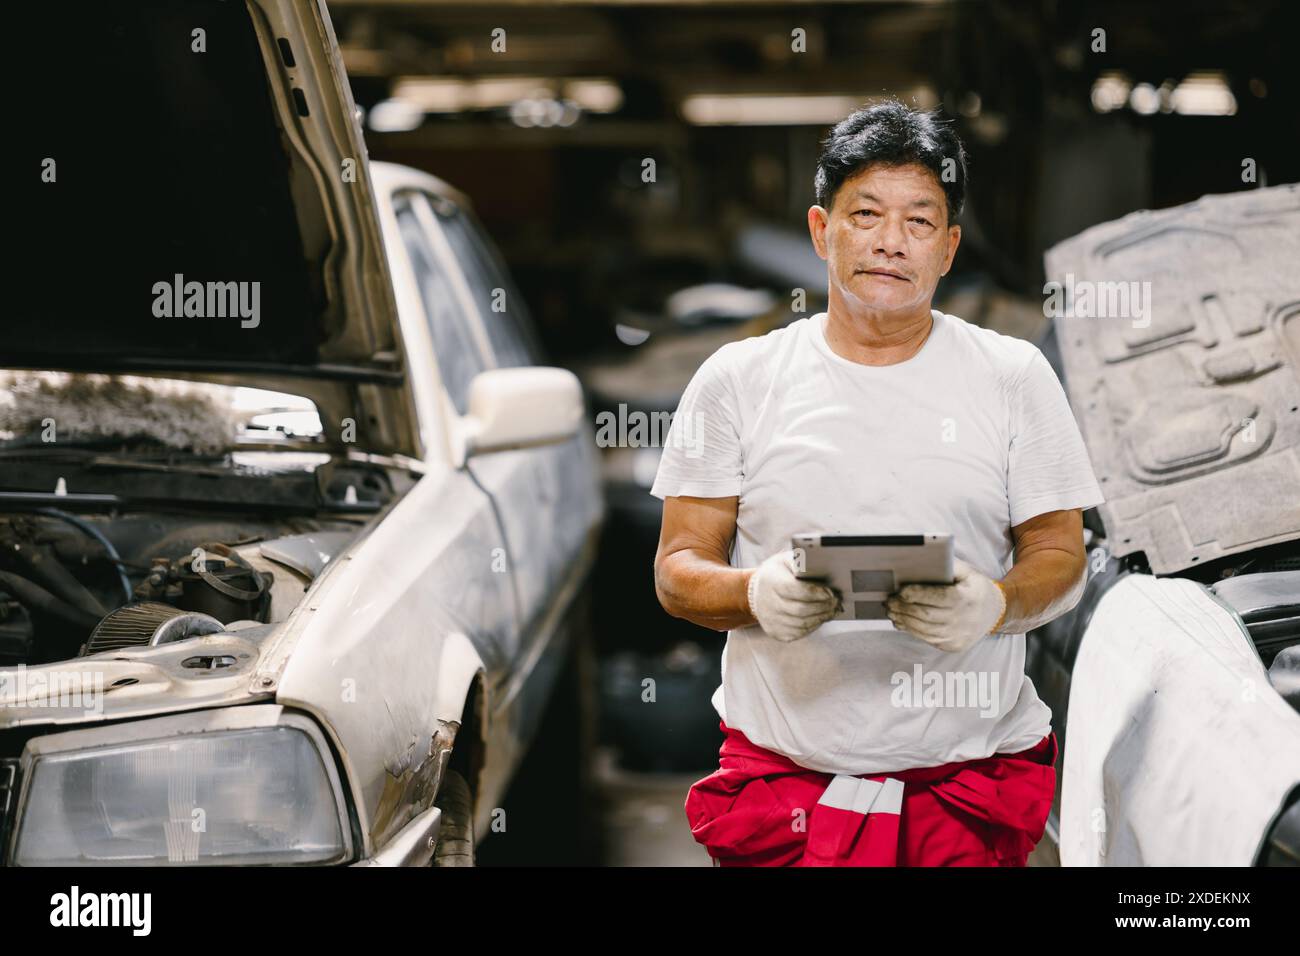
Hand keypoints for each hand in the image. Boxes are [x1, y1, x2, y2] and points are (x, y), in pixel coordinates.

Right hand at [747, 550, 839, 641]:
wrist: (757, 592)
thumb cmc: (778, 573)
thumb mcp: (786, 560)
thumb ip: (802, 562)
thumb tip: (822, 563)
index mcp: (771, 580)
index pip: (795, 590)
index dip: (816, 593)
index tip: (831, 592)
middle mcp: (767, 602)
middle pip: (801, 609)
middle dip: (823, 607)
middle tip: (836, 602)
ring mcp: (770, 619)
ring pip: (802, 624)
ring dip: (821, 618)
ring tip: (832, 610)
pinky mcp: (775, 632)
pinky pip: (798, 633)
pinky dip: (812, 626)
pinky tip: (819, 618)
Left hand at [884, 558, 1006, 652]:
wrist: (994, 613)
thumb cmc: (975, 588)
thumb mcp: (967, 572)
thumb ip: (948, 565)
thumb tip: (922, 559)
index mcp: (966, 598)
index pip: (936, 597)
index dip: (915, 594)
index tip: (900, 590)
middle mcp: (962, 619)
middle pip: (925, 615)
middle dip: (903, 608)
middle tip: (889, 601)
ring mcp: (957, 635)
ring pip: (923, 629)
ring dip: (903, 620)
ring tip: (891, 611)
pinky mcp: (952, 645)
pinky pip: (927, 639)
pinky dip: (911, 630)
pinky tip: (901, 622)